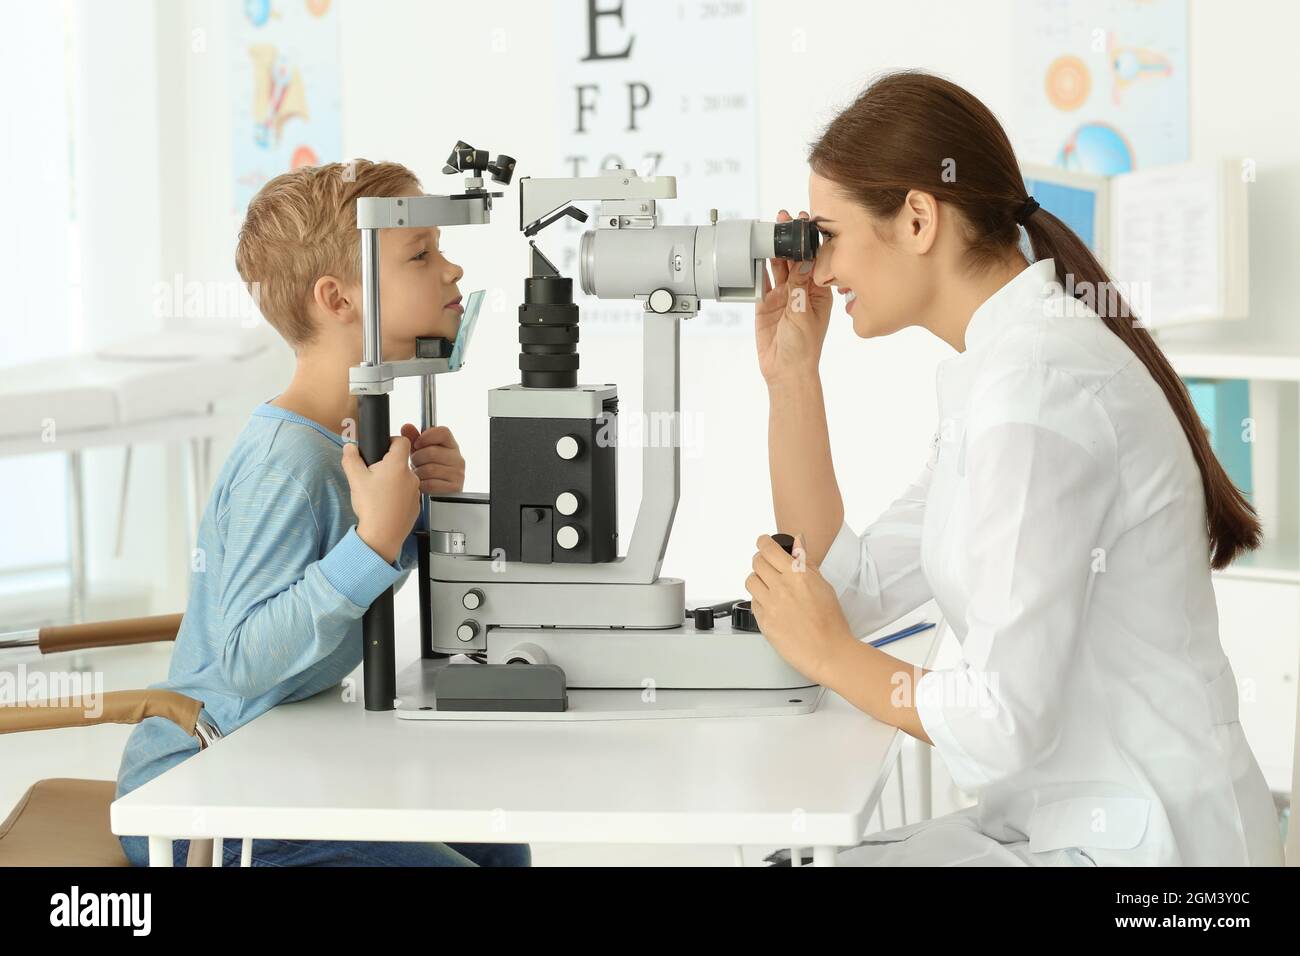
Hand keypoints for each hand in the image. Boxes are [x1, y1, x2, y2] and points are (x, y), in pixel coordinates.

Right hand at [341, 435, 420, 563]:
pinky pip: (407, 494)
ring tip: (378, 493)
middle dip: (387, 465)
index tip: (383, 448)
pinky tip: (385, 504)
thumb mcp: (355, 479)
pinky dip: (397, 496)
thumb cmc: (371, 507)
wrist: (382, 535)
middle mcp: (411, 476)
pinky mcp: (416, 505)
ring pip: (404, 479)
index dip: (392, 441)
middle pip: (401, 462)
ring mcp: (416, 491)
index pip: (402, 442)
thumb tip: (349, 447)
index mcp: (397, 465)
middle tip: (373, 476)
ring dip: (393, 481)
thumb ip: (351, 459)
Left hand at [400, 423, 464, 493]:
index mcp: (451, 445)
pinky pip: (432, 484)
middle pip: (432, 452)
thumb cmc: (429, 469)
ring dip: (418, 473)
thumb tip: (406, 427)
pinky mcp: (454, 487)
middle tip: (415, 463)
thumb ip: (413, 438)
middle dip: (417, 458)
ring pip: (430, 469)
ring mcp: (458, 473)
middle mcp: (457, 458)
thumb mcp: (420, 451)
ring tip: (418, 474)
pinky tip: (422, 484)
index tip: (417, 443)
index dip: (427, 436)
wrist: (439, 492)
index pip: (443, 432)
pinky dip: (422, 485)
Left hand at [744, 533, 855, 684]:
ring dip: (758, 580)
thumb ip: (806, 562)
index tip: (763, 542)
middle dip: (761, 560)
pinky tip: (772, 605)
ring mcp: (771, 605)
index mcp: (797, 575)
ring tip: (768, 586)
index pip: (769, 549)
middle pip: (756, 563)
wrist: (829, 652)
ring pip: (751, 581)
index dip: (763, 543)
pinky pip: (753, 603)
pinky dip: (760, 600)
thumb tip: (798, 542)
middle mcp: (781, 587)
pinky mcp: (764, 622)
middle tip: (767, 565)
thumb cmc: (831, 622)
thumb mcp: (823, 585)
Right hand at [754, 209, 832, 385]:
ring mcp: (783, 296)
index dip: (811, 241)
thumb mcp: (804, 313)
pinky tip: (755, 252)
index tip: (806, 223)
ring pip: (778, 266)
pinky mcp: (765, 303)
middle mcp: (801, 290)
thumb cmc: (804, 348)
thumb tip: (802, 260)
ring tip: (769, 230)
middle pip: (795, 258)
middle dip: (790, 239)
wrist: (785, 370)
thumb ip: (799, 287)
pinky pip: (760, 280)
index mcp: (819, 292)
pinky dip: (758, 267)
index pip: (816, 260)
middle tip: (784, 218)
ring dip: (774, 249)